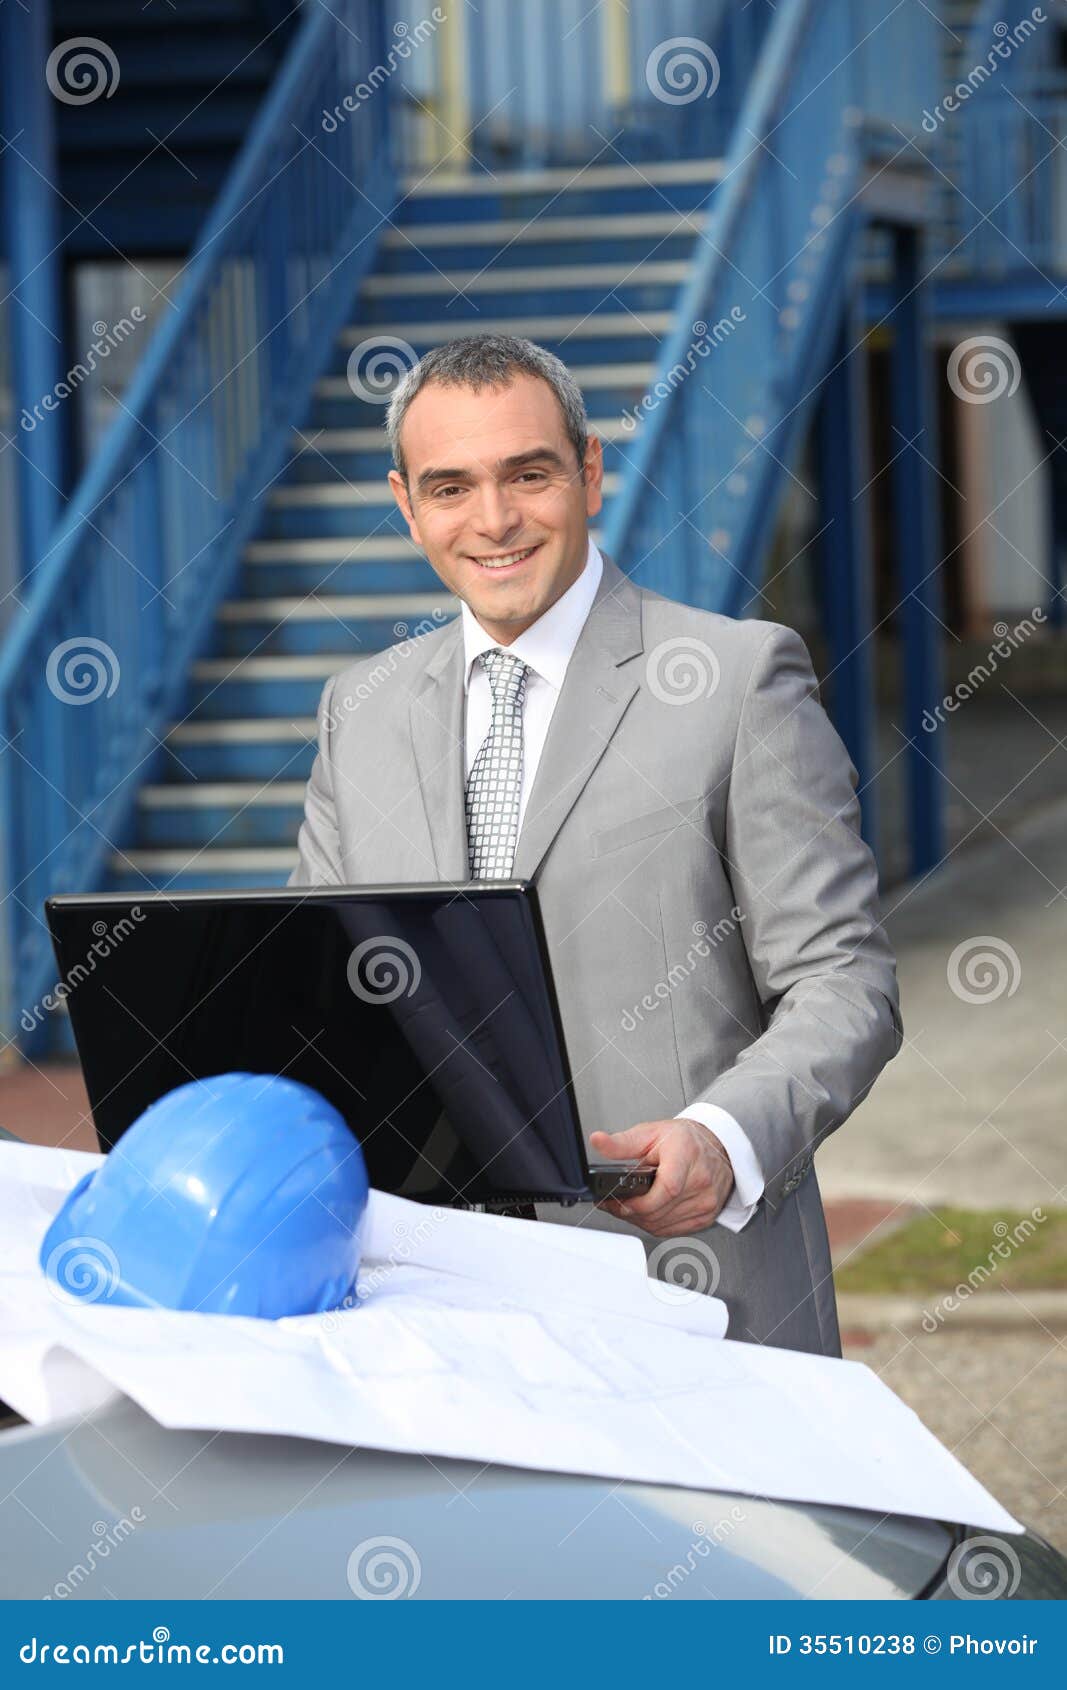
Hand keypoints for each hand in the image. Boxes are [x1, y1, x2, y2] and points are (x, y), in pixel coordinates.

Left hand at [590, 1118, 734, 1235]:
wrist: (715, 1146)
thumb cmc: (684, 1140)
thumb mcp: (650, 1133)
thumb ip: (622, 1143)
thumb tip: (598, 1141)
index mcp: (686, 1155)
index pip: (666, 1188)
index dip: (639, 1201)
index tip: (619, 1200)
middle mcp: (701, 1181)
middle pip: (659, 1211)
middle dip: (630, 1210)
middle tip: (614, 1202)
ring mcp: (705, 1202)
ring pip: (662, 1224)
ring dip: (640, 1219)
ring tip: (630, 1204)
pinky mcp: (706, 1217)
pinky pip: (671, 1230)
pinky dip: (654, 1224)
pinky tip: (648, 1211)